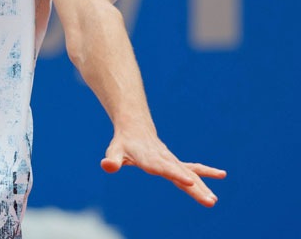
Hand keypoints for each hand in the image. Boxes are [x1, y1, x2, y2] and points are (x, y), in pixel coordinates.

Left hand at [101, 128, 226, 206]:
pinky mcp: (175, 163)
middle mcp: (164, 159)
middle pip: (182, 174)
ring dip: (202, 187)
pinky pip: (192, 168)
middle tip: (211, 201)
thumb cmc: (123, 142)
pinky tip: (221, 174)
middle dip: (196, 188)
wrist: (135, 127)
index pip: (164, 168)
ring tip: (214, 200)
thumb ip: (112, 159)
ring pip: (190, 174)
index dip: (175, 174)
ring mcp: (172, 161)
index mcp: (150, 158)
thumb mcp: (114, 150)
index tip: (189, 182)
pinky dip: (205, 172)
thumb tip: (107, 166)